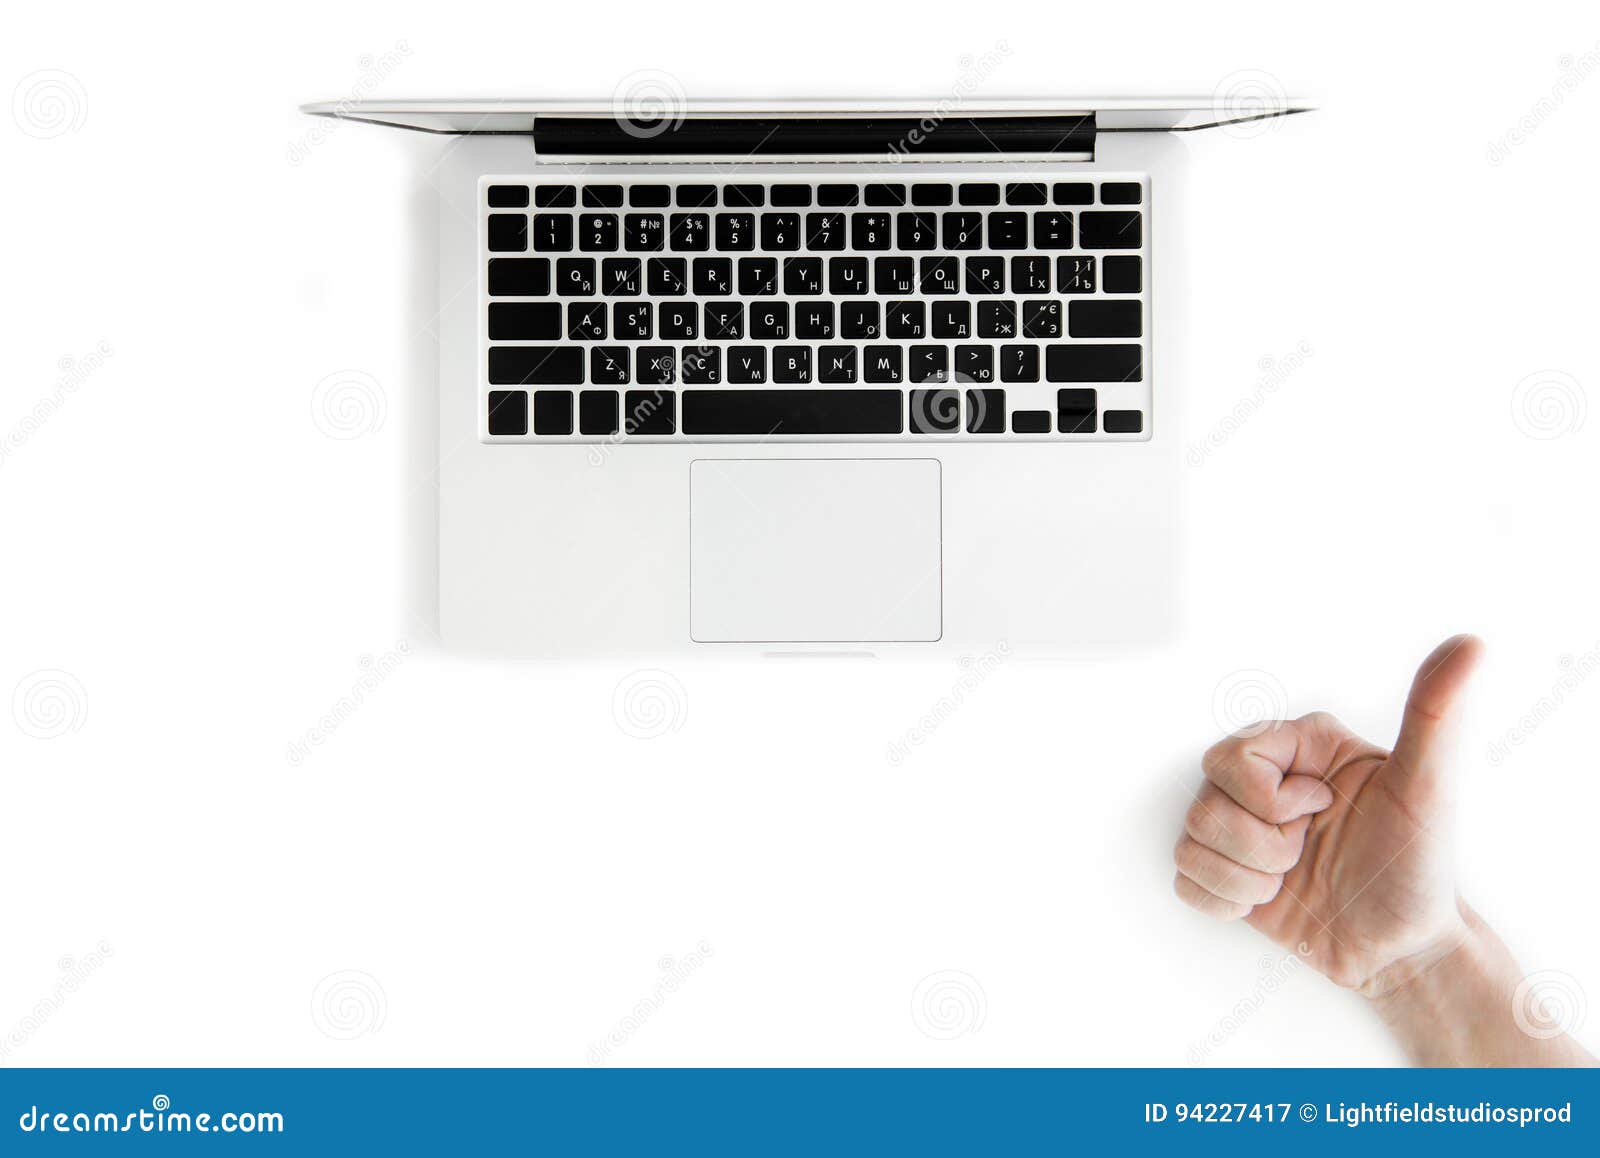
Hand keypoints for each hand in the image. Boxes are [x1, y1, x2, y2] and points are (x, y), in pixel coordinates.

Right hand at [1174, 635, 1482, 995]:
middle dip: (1259, 845)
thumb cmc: (1417, 869)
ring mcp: (1240, 826)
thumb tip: (1469, 647)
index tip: (1323, 811)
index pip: (1234, 757)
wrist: (1401, 949)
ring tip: (1291, 879)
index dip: (1271, 801)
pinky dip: (1224, 899)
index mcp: (1300, 748)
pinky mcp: (1225, 871)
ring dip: (1247, 877)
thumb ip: (1436, 717)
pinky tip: (1267, 900)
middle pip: (1205, 801)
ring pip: (1191, 840)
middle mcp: (1264, 780)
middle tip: (1306, 852)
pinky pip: (1184, 876)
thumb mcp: (1426, 791)